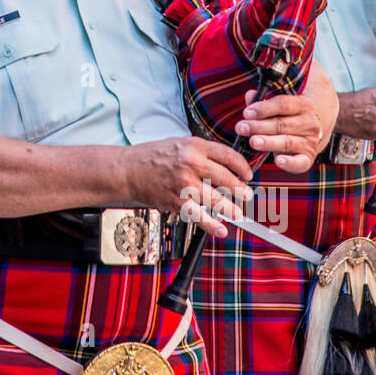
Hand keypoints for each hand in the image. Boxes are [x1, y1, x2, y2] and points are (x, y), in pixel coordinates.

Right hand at [125, 136, 253, 238]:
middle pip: (226, 178)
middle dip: (241, 190)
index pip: (228, 155)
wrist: (128, 169)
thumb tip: (224, 165)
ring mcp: (185, 183)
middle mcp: (192, 163)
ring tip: (237, 213)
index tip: (247, 174)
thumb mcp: (179, 144)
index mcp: (194, 146)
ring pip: (217, 199)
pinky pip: (199, 216)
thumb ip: (202, 152)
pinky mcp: (177, 201)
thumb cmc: (151, 156)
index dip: (242, 167)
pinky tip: (221, 230)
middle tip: (247, 195)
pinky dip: (212, 225)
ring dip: (231, 209)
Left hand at [235, 90, 323, 173]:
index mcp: (302, 105)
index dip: (263, 108)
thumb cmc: (288, 118)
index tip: (246, 113)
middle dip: (259, 126)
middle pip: (282, 124)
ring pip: (287, 142)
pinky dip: (289, 162)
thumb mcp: (278, 107)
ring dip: (268, 142)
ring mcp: (310, 141)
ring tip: (253, 141)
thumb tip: (250, 95)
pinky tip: (277, 160)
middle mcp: (309, 123)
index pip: (283, 104)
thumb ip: (263, 102)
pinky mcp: (308, 158)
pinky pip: (300, 162)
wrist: (309, 134)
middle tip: (241, 128)